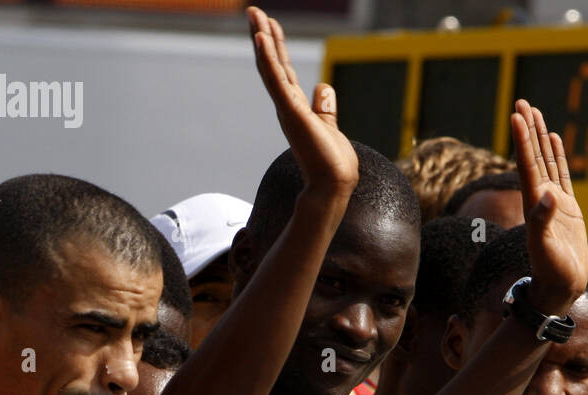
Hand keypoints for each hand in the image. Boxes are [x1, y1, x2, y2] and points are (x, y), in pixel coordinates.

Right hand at [248, 7, 358, 197]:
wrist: (334, 185)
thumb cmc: (333, 163)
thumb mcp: (330, 127)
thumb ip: (324, 108)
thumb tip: (323, 86)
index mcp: (295, 108)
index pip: (283, 71)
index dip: (277, 47)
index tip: (271, 25)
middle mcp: (287, 106)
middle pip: (272, 64)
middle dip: (264, 36)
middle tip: (254, 10)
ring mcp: (287, 108)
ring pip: (270, 67)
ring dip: (262, 40)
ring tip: (254, 14)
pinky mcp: (291, 112)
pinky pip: (276, 80)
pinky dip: (267, 58)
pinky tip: (261, 38)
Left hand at [510, 100, 587, 312]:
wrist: (561, 288)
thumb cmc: (551, 272)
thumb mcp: (545, 248)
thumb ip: (543, 222)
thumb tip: (548, 196)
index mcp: (534, 203)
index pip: (527, 165)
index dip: (522, 140)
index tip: (517, 115)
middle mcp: (541, 198)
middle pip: (533, 156)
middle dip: (527, 129)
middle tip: (522, 102)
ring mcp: (554, 202)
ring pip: (547, 161)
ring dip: (540, 137)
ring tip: (535, 112)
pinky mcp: (568, 209)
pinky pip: (562, 175)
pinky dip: (558, 156)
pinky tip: (555, 140)